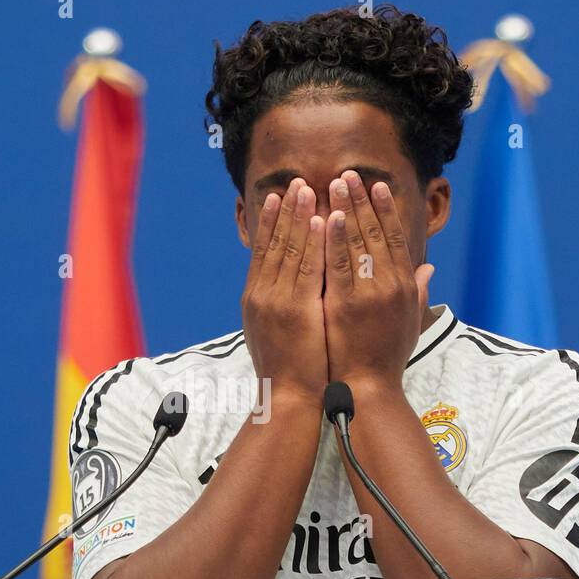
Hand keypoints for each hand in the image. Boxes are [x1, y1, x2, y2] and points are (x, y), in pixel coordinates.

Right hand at [241, 178, 327, 406]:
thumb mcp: (276, 332)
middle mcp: (261, 294)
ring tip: (309, 188)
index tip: (280, 195)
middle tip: (296, 180)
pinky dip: (314, 242)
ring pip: (289, 249)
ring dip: (299, 216)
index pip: (263, 250)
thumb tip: (285, 286)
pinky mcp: (296, 310)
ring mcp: (276, 301)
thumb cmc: (288, 370)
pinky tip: (322, 219)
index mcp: (256, 298)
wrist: (286, 398)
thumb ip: (282, 304)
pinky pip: (307, 268)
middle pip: (273, 243)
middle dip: (286, 210)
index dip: (271, 221)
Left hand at [322, 170, 433, 392]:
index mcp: (405, 286)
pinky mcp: (346, 304)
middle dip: (361, 200)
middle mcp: (391, 285)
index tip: (376, 186)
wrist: (367, 390)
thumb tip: (430, 270)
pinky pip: (338, 264)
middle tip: (347, 173)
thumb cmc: (386, 359)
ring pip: (357, 242)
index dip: (385, 209)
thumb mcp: (410, 322)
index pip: (395, 238)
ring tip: (334, 183)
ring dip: (346, 208)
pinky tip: (327, 216)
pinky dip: (334, 239)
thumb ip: (419, 292)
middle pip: (375, 232)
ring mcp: (369, 293)